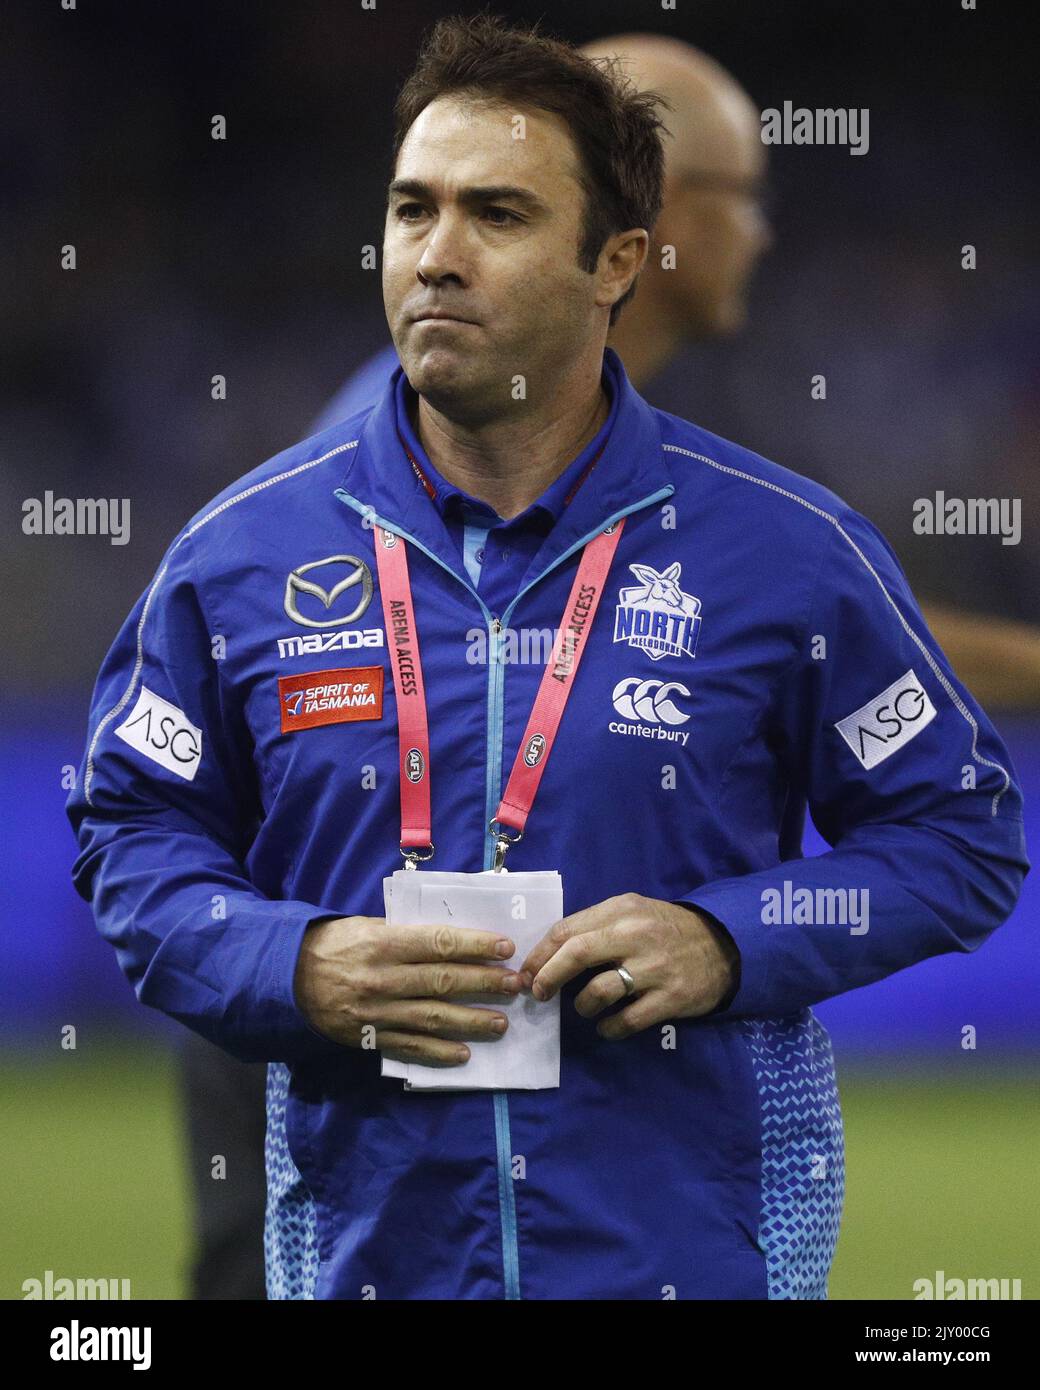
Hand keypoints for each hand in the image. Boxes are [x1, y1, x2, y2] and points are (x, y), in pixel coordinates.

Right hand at [294, 915, 522, 1065]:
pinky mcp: (370, 1037)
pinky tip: (465, 1054)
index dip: (475, 946)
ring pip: (432, 1018)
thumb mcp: (366, 925)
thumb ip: (406, 934)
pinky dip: (439, 1053)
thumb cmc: (333, 943)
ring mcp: (377, 1012)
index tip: (506, 948)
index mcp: (382, 943)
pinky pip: (410, 1048)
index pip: (438, 943)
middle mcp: (382, 979)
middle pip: (443, 981)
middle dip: (484, 983)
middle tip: (516, 985)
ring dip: (471, 1021)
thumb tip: (452, 941)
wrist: (286, 979)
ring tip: (502, 1023)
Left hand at [521, 893, 739, 1039]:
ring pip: (599, 991)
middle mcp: (635, 935)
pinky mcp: (670, 997)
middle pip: (576, 954)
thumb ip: (595, 925)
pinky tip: (607, 1027)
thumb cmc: (664, 929)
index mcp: (621, 910)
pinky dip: (609, 1028)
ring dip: (582, 1005)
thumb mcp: (631, 912)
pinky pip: (627, 1020)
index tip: (526, 972)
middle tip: (538, 993)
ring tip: (585, 1008)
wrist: (721, 945)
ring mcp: (654, 968)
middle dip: (548, 976)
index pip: (567, 930)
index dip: (539, 954)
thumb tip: (549, 952)